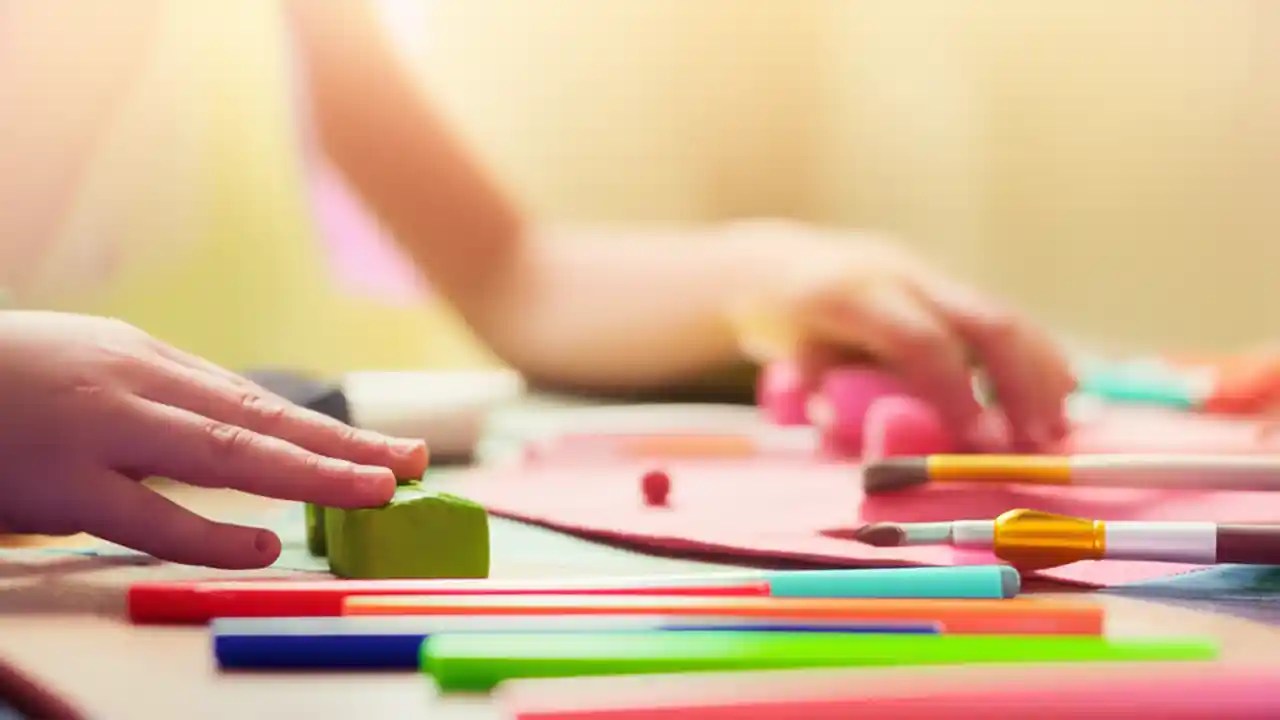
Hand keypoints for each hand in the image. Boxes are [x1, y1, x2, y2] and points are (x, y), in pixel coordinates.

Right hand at [0, 311, 427, 567]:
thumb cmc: (4, 383)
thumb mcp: (89, 370)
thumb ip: (157, 399)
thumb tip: (234, 431)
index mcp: (147, 361)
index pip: (259, 403)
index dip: (330, 431)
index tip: (390, 450)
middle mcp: (137, 385)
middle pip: (264, 420)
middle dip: (346, 446)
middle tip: (415, 465)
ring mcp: (100, 431)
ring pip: (227, 454)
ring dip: (310, 472)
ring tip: (377, 491)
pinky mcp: (58, 482)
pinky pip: (146, 514)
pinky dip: (208, 532)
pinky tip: (262, 544)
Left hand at [729, 222, 1075, 450]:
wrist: (774, 262)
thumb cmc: (781, 328)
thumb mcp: (793, 366)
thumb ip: (841, 404)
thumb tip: (888, 446)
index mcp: (849, 294)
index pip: (920, 342)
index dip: (957, 393)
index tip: (983, 444)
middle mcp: (896, 272)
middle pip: (980, 318)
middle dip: (1021, 381)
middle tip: (1041, 440)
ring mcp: (924, 269)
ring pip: (1000, 311)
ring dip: (1041, 368)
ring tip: (1062, 423)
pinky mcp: (941, 279)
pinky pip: (998, 314)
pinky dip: (1033, 352)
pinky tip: (1060, 390)